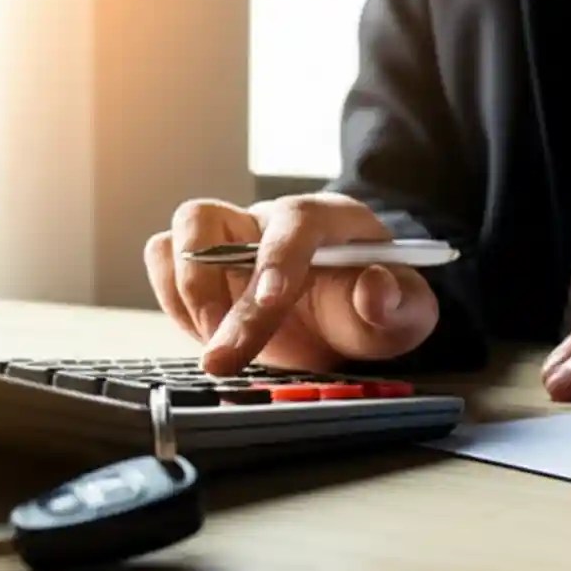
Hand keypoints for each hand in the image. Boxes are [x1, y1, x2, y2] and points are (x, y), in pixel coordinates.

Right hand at [144, 192, 438, 374]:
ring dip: (186, 295)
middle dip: (210, 288)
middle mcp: (267, 221)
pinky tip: (206, 337)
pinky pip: (164, 263)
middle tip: (225, 351)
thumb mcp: (406, 313)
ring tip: (215, 346)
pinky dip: (174, 302)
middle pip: (211, 219)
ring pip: (179, 235)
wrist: (348, 313)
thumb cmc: (373, 306)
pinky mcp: (203, 268)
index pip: (294, 222)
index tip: (269, 304)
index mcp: (326, 219)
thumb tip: (375, 290)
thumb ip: (399, 305)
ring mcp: (229, 241)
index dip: (277, 260)